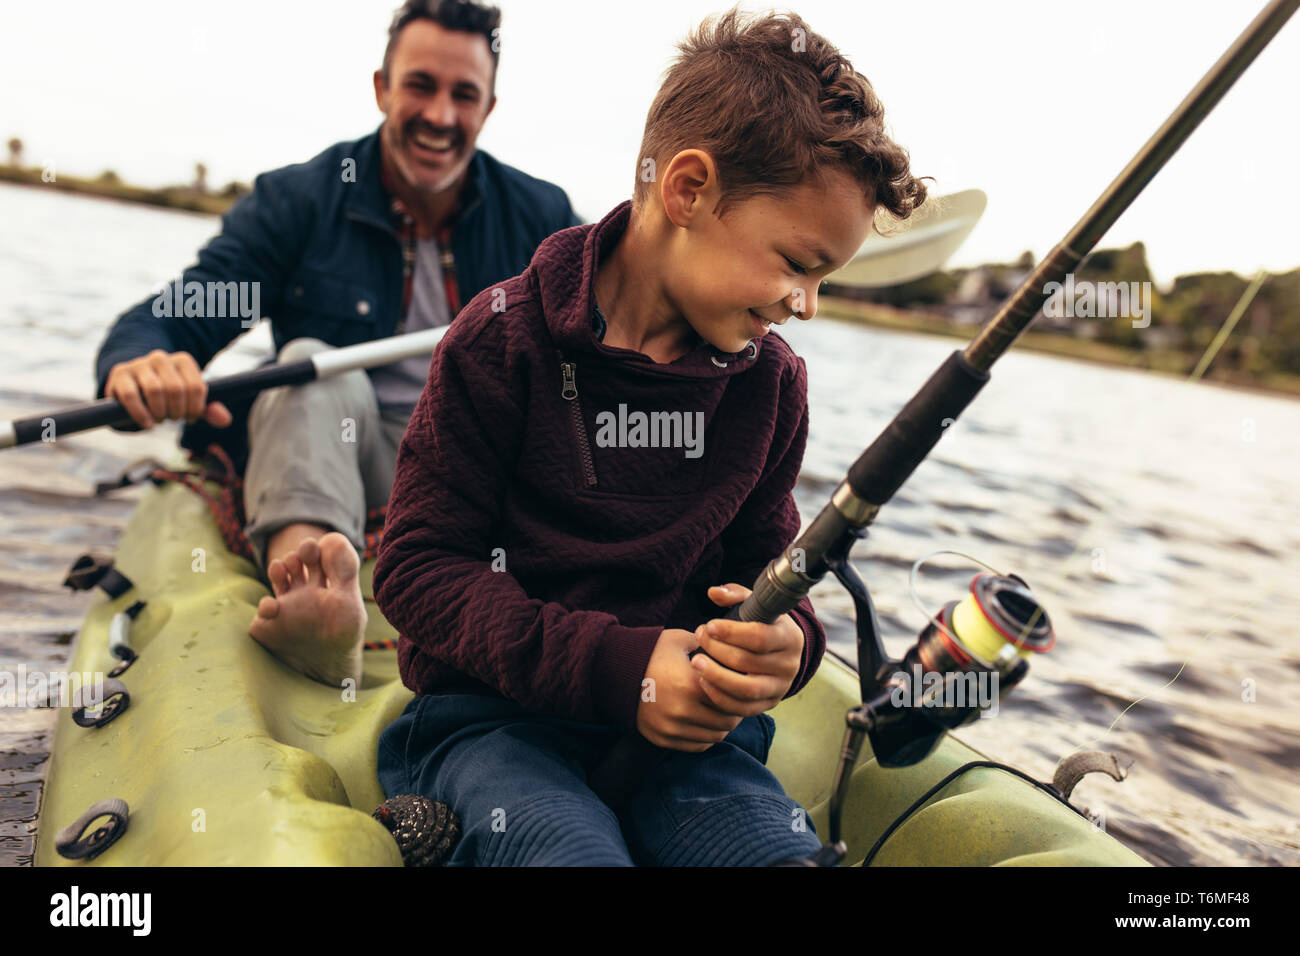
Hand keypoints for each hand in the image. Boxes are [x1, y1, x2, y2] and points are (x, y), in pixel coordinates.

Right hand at [104, 349, 231, 429]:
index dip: (196, 408)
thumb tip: (226, 420)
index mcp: (183, 361)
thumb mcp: (191, 401)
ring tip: (160, 420)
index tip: (190, 418)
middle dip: (177, 411)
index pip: (197, 387)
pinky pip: (132, 395)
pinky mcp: (120, 375)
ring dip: (160, 412)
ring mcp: (139, 364)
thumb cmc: (168, 395)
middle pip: (176, 389)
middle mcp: (161, 358)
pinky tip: (148, 424)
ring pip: (154, 390)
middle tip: (173, 419)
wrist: (134, 385)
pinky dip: (141, 414)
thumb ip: (209, 409)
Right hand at [637, 627, 742, 752]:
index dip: (740, 693)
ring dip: (721, 724)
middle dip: (734, 710)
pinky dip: (706, 736)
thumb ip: (709, 644)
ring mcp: (672, 728)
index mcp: (692, 684)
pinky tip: (704, 721)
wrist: (613, 672)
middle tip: (734, 700)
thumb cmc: (650, 652)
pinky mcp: (663, 739)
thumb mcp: (680, 640)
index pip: (733, 698)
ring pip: (715, 736)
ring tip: (719, 711)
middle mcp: (684, 710)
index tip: (740, 685)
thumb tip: (730, 646)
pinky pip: (697, 745)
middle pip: (728, 720)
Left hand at [692, 583, 804, 717]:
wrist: (781, 651)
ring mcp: (780, 688)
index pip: (760, 637)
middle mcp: (789, 665)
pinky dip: (720, 697)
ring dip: (716, 676)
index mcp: (789, 637)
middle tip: (698, 637)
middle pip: (749, 662)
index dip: (731, 632)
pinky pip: (743, 708)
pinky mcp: (768, 704)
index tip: (709, 626)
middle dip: (717, 650)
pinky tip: (703, 682)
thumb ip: (735, 594)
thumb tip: (713, 593)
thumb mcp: (755, 606)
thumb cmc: (762, 624)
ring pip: (747, 689)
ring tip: (695, 662)